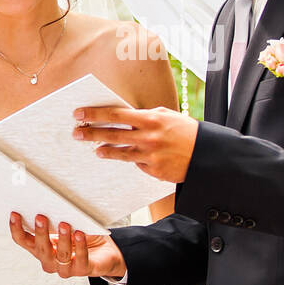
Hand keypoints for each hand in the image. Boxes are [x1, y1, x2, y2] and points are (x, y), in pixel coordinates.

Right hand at [8, 213, 126, 278]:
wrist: (104, 252)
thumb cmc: (81, 236)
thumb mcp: (66, 225)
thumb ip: (56, 219)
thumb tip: (51, 202)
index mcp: (40, 248)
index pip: (23, 241)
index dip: (17, 229)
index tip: (15, 214)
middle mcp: (49, 260)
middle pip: (40, 249)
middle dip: (40, 232)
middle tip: (41, 217)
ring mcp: (65, 268)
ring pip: (60, 255)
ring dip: (62, 239)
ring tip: (65, 224)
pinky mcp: (82, 269)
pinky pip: (80, 259)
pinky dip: (80, 246)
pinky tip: (80, 234)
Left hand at [72, 104, 198, 183]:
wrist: (206, 155)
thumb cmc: (186, 132)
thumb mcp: (166, 116)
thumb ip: (145, 116)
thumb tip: (125, 116)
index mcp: (150, 119)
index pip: (116, 114)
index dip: (95, 114)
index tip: (79, 113)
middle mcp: (148, 137)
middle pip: (112, 134)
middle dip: (91, 133)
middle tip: (76, 133)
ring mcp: (150, 156)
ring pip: (120, 154)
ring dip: (105, 151)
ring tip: (96, 150)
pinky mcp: (153, 171)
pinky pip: (137, 165)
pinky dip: (132, 160)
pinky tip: (129, 158)